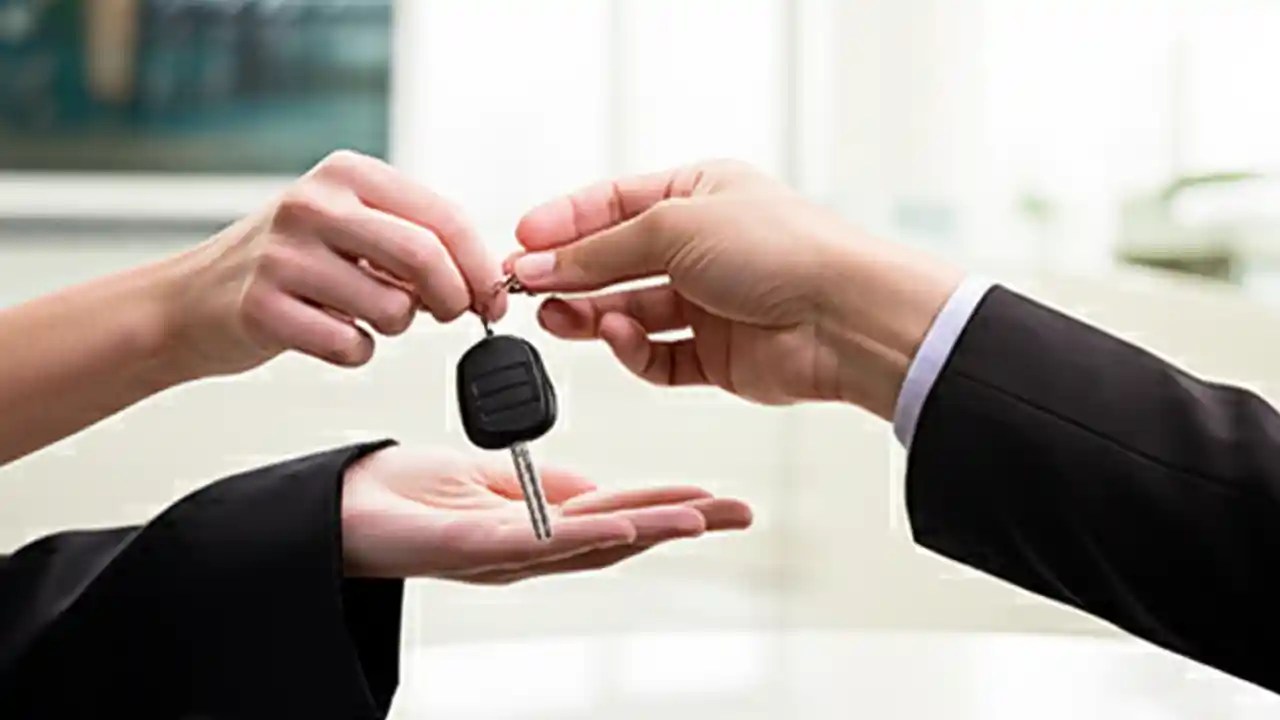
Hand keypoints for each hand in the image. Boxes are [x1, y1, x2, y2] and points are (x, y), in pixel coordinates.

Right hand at [164, 150, 505, 378]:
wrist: (188, 301)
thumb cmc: (284, 265)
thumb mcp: (347, 225)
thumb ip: (411, 239)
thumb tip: (483, 278)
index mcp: (345, 175)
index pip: (442, 216)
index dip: (479, 264)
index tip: (492, 295)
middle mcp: (313, 205)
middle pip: (424, 257)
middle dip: (454, 298)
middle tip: (451, 314)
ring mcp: (284, 256)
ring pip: (392, 309)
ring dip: (396, 327)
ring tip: (365, 315)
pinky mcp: (263, 308)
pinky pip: (350, 345)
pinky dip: (356, 351)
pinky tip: (330, 334)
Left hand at [340, 446, 752, 583]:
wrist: (335, 508)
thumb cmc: (404, 494)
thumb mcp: (488, 476)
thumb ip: (542, 485)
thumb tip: (597, 491)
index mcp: (536, 525)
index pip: (616, 516)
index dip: (669, 508)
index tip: (717, 499)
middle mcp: (527, 548)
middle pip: (618, 538)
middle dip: (680, 525)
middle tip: (737, 514)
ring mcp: (500, 553)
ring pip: (588, 546)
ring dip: (649, 531)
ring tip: (699, 519)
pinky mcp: (466, 550)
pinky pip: (534, 542)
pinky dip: (584, 535)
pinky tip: (624, 527)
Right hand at [508, 160, 962, 417]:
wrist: (844, 318)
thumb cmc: (785, 251)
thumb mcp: (674, 228)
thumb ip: (600, 251)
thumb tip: (544, 261)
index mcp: (700, 194)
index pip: (614, 203)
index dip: (565, 222)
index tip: (522, 241)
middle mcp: (704, 247)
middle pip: (616, 260)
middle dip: (570, 273)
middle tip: (526, 286)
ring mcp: (710, 303)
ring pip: (630, 311)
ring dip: (591, 314)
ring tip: (558, 317)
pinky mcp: (717, 356)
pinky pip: (657, 356)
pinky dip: (632, 350)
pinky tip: (618, 337)